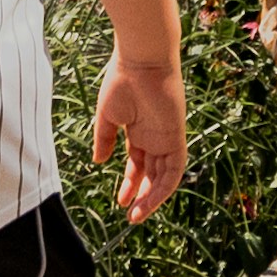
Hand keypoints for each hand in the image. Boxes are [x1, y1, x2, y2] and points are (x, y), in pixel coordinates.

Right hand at [89, 37, 188, 219]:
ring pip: (164, 176)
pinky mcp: (176, 136)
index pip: (138, 164)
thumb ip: (104, 139)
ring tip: (137, 216)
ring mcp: (167, 137)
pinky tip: (150, 201)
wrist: (141, 61)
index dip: (130, 183)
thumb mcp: (107, 116)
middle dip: (143, 196)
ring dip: (153, 198)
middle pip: (152, 174)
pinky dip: (164, 187)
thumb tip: (99, 162)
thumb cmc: (121, 81)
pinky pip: (174, 169)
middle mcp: (155, 137)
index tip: (120, 201)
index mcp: (139, 131)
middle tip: (131, 216)